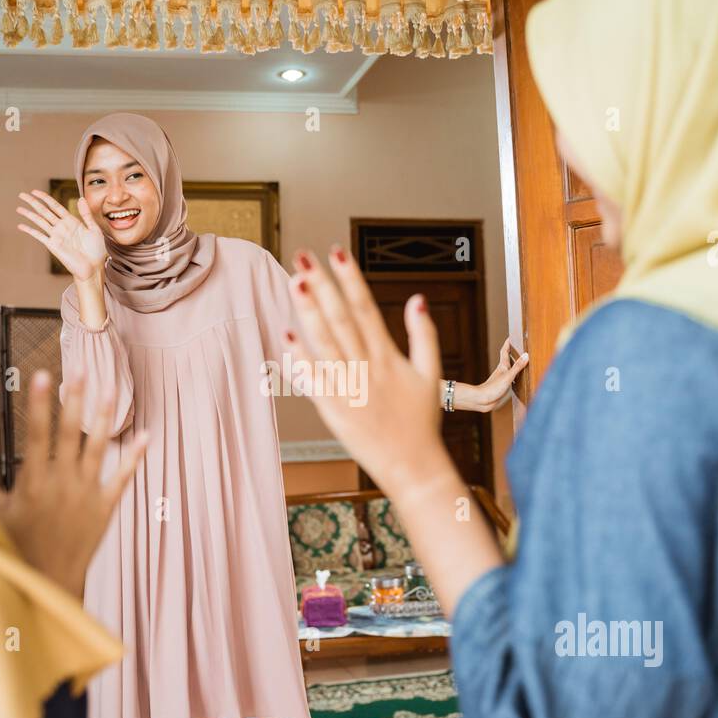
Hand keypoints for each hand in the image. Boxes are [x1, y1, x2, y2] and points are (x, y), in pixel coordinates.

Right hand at [0, 370, 146, 598]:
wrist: (49, 584)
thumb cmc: (17, 547)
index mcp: (33, 483)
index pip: (36, 435)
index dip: (41, 404)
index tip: (44, 375)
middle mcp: (61, 485)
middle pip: (69, 434)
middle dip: (75, 400)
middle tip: (81, 368)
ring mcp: (86, 496)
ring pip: (98, 449)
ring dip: (105, 418)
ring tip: (112, 389)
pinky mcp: (105, 509)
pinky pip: (122, 478)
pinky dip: (134, 458)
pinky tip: (145, 436)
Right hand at [16, 189, 106, 281]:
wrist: (93, 268)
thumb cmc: (96, 250)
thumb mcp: (94, 229)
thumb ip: (86, 214)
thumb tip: (81, 198)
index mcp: (71, 221)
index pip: (55, 206)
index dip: (45, 198)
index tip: (35, 192)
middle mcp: (61, 227)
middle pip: (44, 211)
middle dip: (33, 202)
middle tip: (21, 194)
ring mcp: (56, 236)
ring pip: (40, 221)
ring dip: (29, 214)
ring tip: (18, 208)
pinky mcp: (53, 246)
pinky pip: (39, 236)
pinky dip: (30, 230)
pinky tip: (21, 226)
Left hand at [285, 246, 450, 496]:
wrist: (413, 465)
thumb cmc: (421, 422)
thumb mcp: (430, 374)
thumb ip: (423, 334)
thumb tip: (418, 299)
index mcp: (388, 356)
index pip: (366, 308)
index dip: (351, 279)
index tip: (337, 252)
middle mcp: (366, 368)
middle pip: (341, 319)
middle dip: (323, 286)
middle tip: (304, 257)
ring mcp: (349, 388)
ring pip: (325, 343)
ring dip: (309, 312)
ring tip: (295, 283)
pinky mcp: (334, 410)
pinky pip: (314, 379)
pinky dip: (300, 358)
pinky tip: (286, 335)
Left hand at [468, 337, 529, 411]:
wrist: (482, 400)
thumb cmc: (493, 388)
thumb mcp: (508, 376)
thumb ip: (518, 366)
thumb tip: (526, 355)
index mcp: (502, 366)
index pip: (505, 351)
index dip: (508, 343)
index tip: (511, 336)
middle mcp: (502, 371)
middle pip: (507, 358)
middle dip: (512, 352)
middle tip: (518, 347)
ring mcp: (502, 379)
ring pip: (509, 368)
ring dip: (514, 364)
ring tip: (520, 361)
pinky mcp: (502, 387)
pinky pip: (510, 378)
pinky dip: (515, 376)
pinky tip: (517, 379)